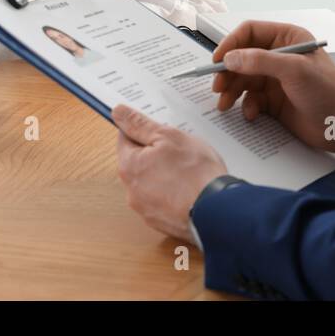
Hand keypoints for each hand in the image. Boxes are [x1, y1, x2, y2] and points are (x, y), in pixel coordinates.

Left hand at [112, 105, 227, 242]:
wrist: (216, 212)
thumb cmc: (195, 172)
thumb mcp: (169, 136)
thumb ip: (140, 124)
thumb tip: (118, 112)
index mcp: (130, 166)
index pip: (125, 139)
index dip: (142, 130)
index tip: (158, 128)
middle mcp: (132, 190)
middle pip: (139, 162)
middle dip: (156, 153)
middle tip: (180, 148)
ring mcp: (146, 210)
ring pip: (152, 183)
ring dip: (165, 174)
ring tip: (189, 170)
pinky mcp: (162, 223)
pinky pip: (164, 201)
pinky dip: (173, 193)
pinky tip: (191, 189)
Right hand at [211, 21, 334, 158]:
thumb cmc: (328, 90)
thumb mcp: (293, 70)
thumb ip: (260, 61)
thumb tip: (230, 58)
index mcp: (287, 39)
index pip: (250, 33)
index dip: (231, 44)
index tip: (217, 60)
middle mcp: (280, 57)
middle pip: (242, 58)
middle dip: (228, 72)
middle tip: (217, 87)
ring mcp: (276, 79)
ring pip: (243, 80)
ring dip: (232, 91)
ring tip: (224, 104)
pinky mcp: (275, 101)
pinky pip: (251, 100)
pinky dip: (246, 106)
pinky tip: (251, 113)